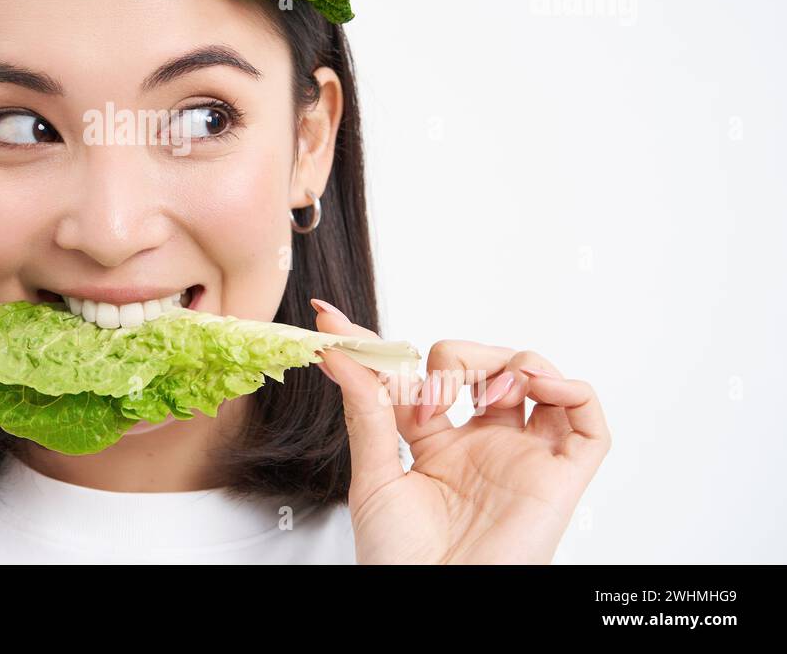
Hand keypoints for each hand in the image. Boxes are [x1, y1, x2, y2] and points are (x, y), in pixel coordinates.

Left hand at [311, 299, 610, 563]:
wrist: (433, 602)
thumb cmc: (400, 559)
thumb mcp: (373, 475)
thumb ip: (366, 409)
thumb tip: (338, 352)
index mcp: (437, 444)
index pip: (422, 375)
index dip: (384, 347)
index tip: (333, 319)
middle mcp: (483, 444)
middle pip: (486, 365)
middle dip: (459, 357)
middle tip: (434, 394)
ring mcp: (523, 457)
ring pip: (539, 379)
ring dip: (512, 362)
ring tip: (483, 392)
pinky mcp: (560, 478)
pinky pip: (589, 423)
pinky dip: (571, 389)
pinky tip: (534, 387)